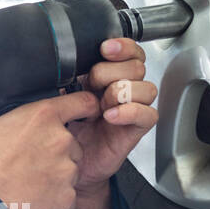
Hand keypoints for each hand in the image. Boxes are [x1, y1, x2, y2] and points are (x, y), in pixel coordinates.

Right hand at [0, 88, 99, 208]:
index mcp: (42, 116)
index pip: (83, 102)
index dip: (85, 107)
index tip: (84, 113)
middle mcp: (61, 140)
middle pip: (72, 144)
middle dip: (57, 152)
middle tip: (32, 164)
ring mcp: (67, 170)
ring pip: (70, 171)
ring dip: (55, 176)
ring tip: (28, 184)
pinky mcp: (68, 197)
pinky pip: (66, 196)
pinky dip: (53, 199)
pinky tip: (32, 199)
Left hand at [68, 36, 157, 194]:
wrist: (68, 162)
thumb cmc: (66, 129)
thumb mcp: (62, 97)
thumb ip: (67, 78)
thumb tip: (61, 61)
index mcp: (109, 76)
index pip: (130, 52)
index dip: (123, 47)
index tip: (105, 49)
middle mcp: (124, 89)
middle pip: (137, 66)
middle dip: (112, 72)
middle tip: (92, 87)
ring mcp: (133, 109)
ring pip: (147, 88)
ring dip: (121, 93)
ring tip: (101, 106)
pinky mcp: (136, 130)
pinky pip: (148, 114)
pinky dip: (129, 112)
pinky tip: (110, 116)